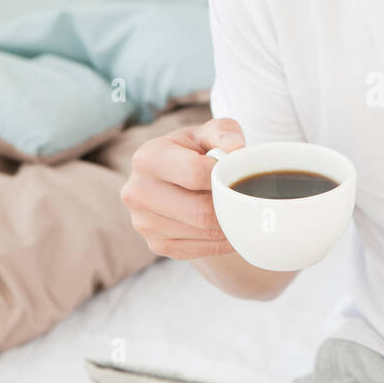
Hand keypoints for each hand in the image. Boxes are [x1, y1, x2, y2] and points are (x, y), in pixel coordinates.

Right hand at [120, 116, 245, 259]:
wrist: (176, 181)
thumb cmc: (196, 153)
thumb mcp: (208, 133)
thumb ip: (224, 132)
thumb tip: (236, 147)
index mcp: (148, 158)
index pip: (196, 173)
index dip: (224, 176)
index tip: (235, 174)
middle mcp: (137, 192)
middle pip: (201, 211)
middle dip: (230, 206)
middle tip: (246, 199)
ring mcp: (143, 222)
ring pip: (203, 232)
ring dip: (229, 225)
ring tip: (238, 210)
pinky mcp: (156, 245)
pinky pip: (199, 250)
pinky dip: (221, 242)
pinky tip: (230, 228)